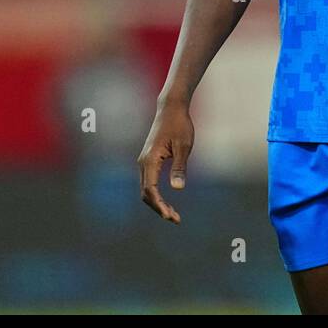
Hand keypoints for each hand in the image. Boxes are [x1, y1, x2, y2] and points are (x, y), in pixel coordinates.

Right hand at [137, 101, 194, 222]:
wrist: (171, 108)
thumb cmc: (179, 125)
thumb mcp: (184, 146)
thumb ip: (180, 167)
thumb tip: (178, 188)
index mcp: (150, 160)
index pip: (150, 189)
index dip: (159, 205)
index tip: (170, 216)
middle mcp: (143, 163)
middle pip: (146, 193)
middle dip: (159, 208)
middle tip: (175, 219)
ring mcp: (144, 162)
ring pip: (146, 189)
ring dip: (157, 203)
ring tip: (173, 215)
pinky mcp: (149, 161)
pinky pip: (149, 183)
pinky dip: (156, 195)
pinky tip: (167, 202)